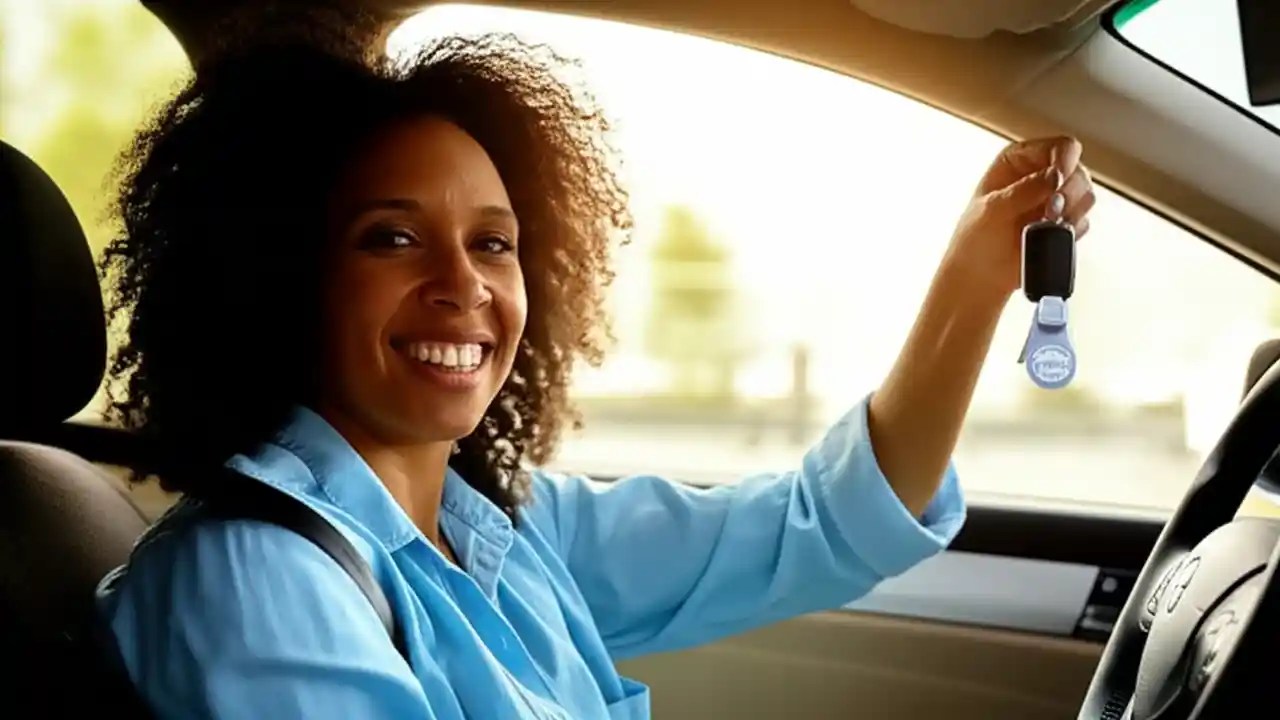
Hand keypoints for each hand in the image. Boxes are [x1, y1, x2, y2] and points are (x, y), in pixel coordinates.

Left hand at [942, 136, 1095, 299]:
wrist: (980, 277)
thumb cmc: (975, 240)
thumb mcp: (993, 210)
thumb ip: (1025, 190)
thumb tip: (1056, 175)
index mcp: (1018, 160)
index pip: (1058, 146)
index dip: (1065, 159)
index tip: (1059, 180)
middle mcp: (1039, 175)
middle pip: (1078, 169)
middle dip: (1069, 192)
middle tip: (1051, 211)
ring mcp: (1053, 199)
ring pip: (1085, 193)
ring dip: (1073, 210)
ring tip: (1048, 225)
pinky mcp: (1062, 222)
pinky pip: (1083, 219)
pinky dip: (1072, 229)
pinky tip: (1051, 237)